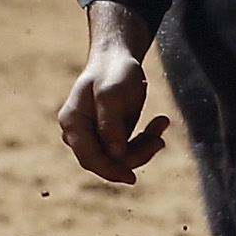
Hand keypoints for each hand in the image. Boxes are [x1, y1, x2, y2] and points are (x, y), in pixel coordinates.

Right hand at [59, 1, 167, 185]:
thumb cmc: (113, 71)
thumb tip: (114, 153)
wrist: (117, 57)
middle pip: (107, 159)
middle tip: (160, 139)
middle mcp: (81, 133)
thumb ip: (110, 122)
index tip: (131, 178)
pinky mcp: (112, 133)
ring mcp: (96, 134)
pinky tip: (160, 122)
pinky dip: (147, 138)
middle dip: (135, 154)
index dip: (110, 170)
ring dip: (145, 145)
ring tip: (162, 122)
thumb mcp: (111, 93)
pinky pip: (129, 146)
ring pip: (121, 155)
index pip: (89, 157)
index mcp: (73, 124)